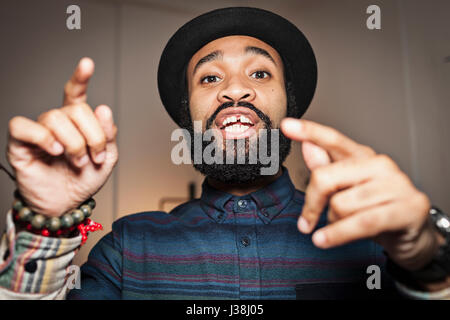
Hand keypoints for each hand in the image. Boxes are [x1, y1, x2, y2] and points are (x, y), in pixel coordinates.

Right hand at [7, 58, 117, 216]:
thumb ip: (107, 135)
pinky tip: (55, 150)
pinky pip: (23, 126)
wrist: (66, 204)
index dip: (80, 77)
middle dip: (92, 135)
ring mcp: (38, 131)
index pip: (75, 93)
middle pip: (75, 109)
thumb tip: (103, 108)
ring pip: (55, 118)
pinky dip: (43, 137)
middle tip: (94, 157)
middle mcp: (57, 122)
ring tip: (78, 162)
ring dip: (74, 143)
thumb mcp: (106, 158)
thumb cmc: (83, 180)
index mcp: (77, 122)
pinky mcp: (20, 143)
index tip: (87, 63)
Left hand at [281, 118, 439, 270]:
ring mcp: (396, 184)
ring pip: (341, 204)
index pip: (333, 140)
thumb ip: (326, 168)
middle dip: (312, 203)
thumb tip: (307, 146)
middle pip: (326, 177)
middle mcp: (380, 164)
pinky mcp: (408, 209)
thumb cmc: (374, 209)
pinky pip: (361, 223)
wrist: (413, 235)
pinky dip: (337, 234)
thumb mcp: (346, 189)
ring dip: (332, 223)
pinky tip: (323, 240)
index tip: (286, 125)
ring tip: (338, 229)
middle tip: (306, 222)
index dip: (309, 132)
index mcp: (363, 156)